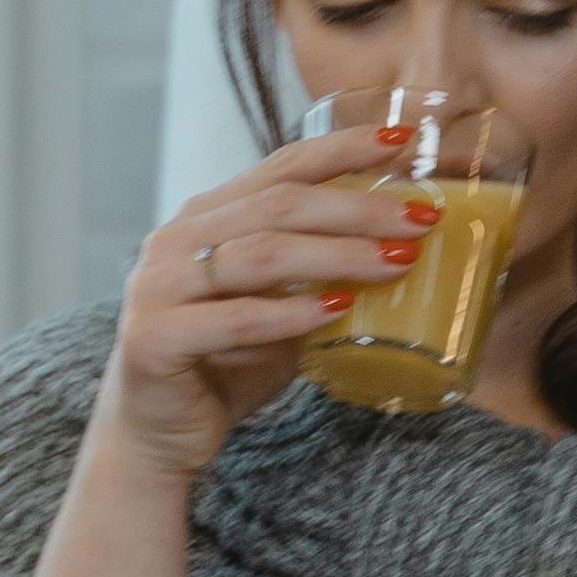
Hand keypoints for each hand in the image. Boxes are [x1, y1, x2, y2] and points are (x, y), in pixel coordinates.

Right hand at [104, 120, 419, 477]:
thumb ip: (317, 278)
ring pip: (260, 255)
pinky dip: (290, 313)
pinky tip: (337, 311)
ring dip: (337, 255)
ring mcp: (159, 287)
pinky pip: (235, 318)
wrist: (156, 435)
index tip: (404, 141)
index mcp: (206, 218)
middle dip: (357, 208)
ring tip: (396, 261)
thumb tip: (402, 251)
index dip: (341, 149)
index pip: (280, 167)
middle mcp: (176, 241)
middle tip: (420, 220)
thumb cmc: (224, 366)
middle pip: (278, 206)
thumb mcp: (279, 310)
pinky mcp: (155, 338)